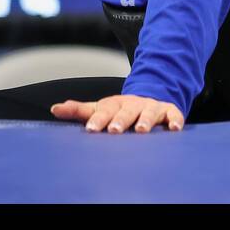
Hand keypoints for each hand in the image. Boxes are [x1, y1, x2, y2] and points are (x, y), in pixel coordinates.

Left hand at [50, 93, 183, 133]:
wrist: (148, 97)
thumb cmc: (119, 110)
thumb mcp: (99, 108)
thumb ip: (79, 110)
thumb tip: (55, 108)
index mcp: (115, 104)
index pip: (104, 111)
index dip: (98, 119)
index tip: (90, 129)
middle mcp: (133, 104)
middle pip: (126, 111)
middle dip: (120, 120)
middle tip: (114, 131)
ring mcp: (151, 107)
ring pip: (149, 112)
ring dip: (145, 120)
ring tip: (141, 131)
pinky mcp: (168, 111)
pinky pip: (173, 114)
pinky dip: (175, 120)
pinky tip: (174, 128)